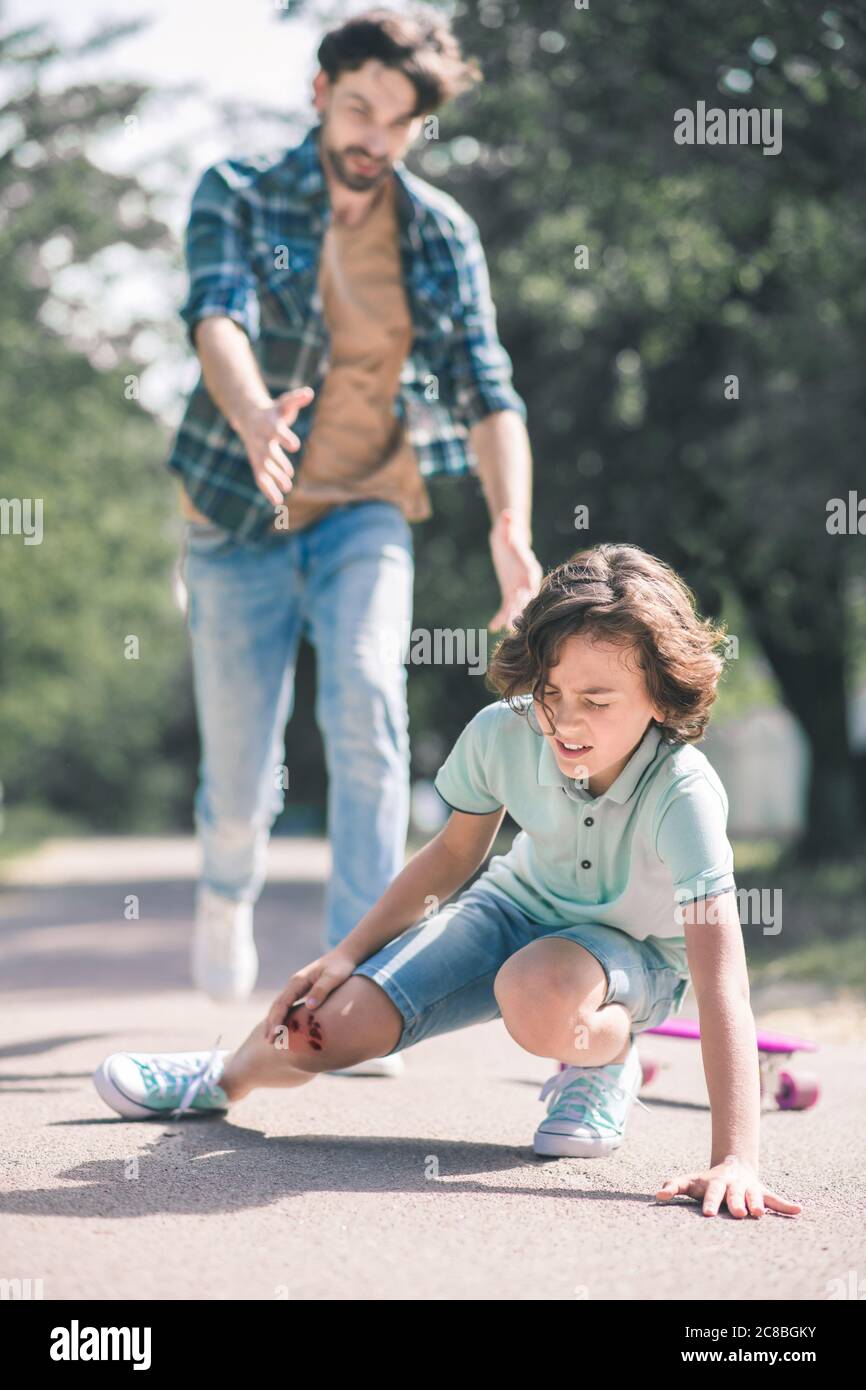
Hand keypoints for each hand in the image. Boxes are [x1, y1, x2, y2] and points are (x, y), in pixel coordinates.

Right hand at [236, 386, 314, 507]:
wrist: (248, 416)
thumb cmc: (273, 410)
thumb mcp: (284, 403)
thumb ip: (297, 399)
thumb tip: (309, 392)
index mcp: (267, 423)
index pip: (276, 430)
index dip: (284, 437)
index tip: (295, 446)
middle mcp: (259, 439)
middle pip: (267, 452)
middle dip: (278, 463)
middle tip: (290, 476)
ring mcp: (256, 452)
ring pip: (263, 467)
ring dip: (274, 478)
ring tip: (287, 489)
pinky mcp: (256, 462)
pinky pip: (260, 477)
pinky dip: (267, 489)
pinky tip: (277, 502)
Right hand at [262, 947, 356, 1043]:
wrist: (345, 955)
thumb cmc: (341, 966)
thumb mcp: (333, 977)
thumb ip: (321, 990)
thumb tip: (309, 1006)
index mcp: (299, 981)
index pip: (283, 1003)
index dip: (277, 1019)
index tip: (274, 1034)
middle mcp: (294, 984)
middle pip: (277, 1005)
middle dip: (271, 1023)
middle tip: (269, 1041)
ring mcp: (297, 987)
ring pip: (281, 1005)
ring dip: (274, 1020)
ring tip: (271, 1038)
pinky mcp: (303, 990)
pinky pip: (288, 1005)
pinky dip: (282, 1016)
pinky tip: (283, 1026)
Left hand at [488, 508, 542, 630]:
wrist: (508, 542)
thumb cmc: (508, 534)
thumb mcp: (505, 528)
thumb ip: (507, 523)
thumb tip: (508, 514)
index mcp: (528, 566)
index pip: (531, 577)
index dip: (529, 588)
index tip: (528, 599)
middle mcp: (527, 580)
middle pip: (526, 595)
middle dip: (522, 608)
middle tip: (516, 621)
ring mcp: (519, 588)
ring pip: (517, 605)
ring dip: (511, 617)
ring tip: (505, 629)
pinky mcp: (510, 593)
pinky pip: (506, 607)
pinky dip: (499, 617)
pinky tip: (491, 626)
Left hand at [656, 1155, 801, 1217]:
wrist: (733, 1165)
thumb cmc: (707, 1181)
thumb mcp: (691, 1181)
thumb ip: (675, 1184)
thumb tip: (658, 1193)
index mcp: (716, 1183)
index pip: (712, 1192)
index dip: (709, 1202)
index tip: (707, 1214)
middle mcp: (734, 1185)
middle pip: (734, 1194)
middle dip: (736, 1203)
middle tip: (737, 1213)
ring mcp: (749, 1189)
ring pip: (755, 1197)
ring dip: (758, 1205)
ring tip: (760, 1213)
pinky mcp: (763, 1193)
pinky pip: (776, 1199)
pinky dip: (786, 1205)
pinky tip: (798, 1210)